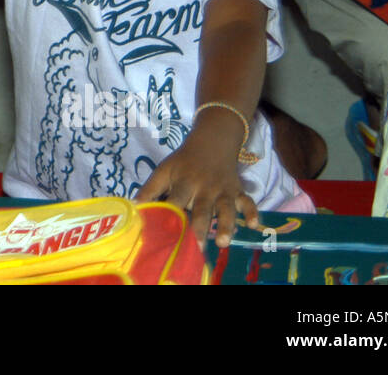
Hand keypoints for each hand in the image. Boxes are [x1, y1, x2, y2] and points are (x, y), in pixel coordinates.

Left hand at [136, 116, 260, 247]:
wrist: (212, 140)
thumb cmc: (184, 161)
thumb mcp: (164, 170)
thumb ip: (150, 189)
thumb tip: (134, 207)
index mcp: (185, 183)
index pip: (177, 200)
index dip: (172, 215)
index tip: (167, 235)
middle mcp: (205, 188)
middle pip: (203, 209)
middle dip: (200, 227)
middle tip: (197, 248)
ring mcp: (224, 191)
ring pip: (227, 209)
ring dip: (226, 225)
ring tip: (223, 242)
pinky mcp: (238, 191)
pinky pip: (248, 202)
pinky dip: (252, 212)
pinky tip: (253, 226)